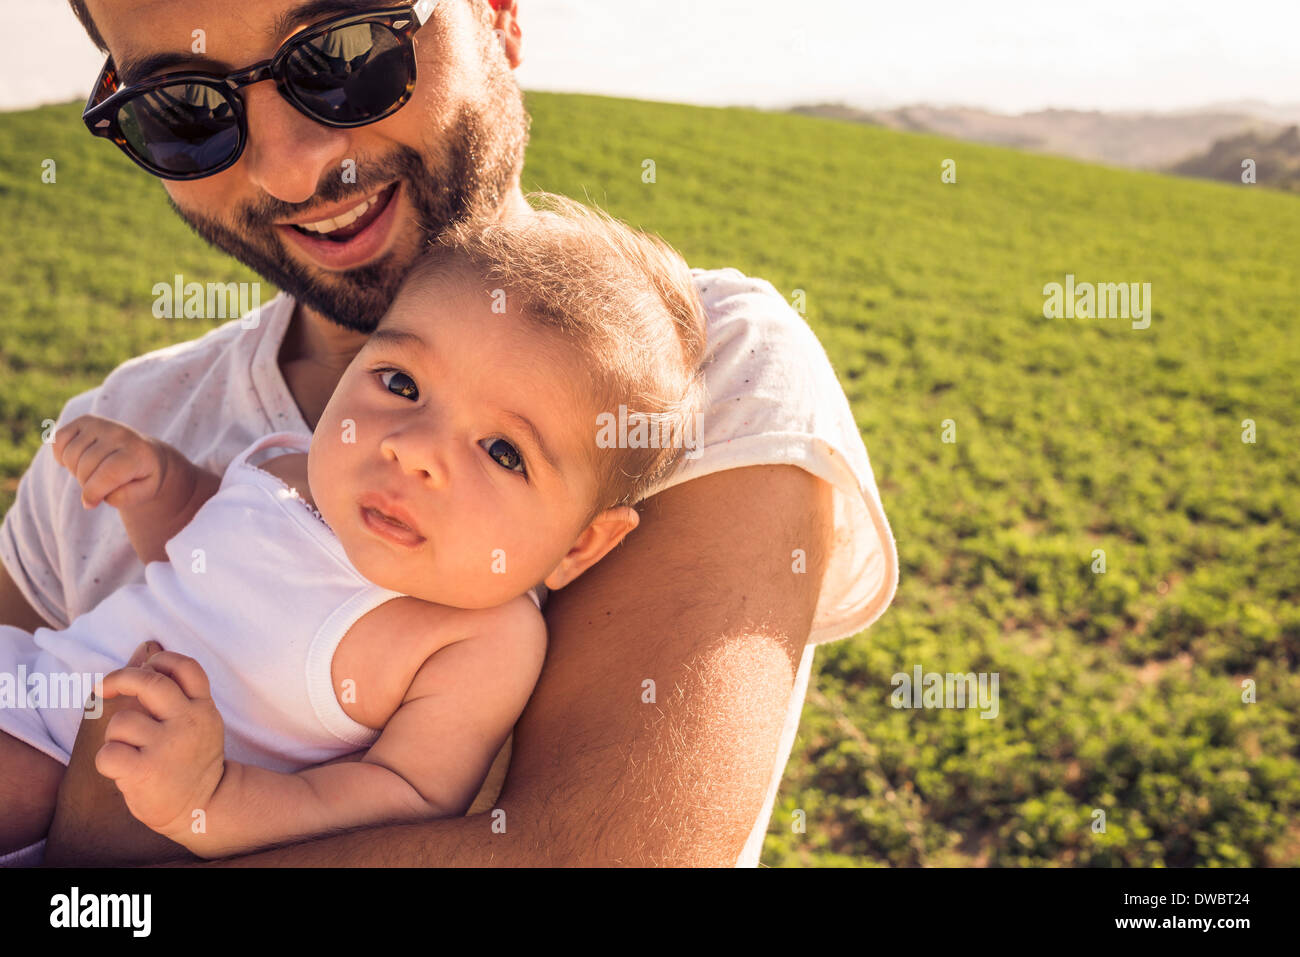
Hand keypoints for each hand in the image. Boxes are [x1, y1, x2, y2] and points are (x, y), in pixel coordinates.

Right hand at [52, 414, 170, 509]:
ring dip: (75, 470)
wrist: (148, 455)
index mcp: (138, 453)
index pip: (106, 475)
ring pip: (70, 455)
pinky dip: (61, 455)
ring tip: (93, 472)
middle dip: (86, 484)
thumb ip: (124, 497)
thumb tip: (93, 496)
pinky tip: (78, 460)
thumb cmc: (143, 477)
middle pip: (85, 467)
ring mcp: (102, 424)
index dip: (93, 494)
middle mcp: (120, 434)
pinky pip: (58, 440)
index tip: (91, 504)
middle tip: (99, 486)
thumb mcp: (145, 493)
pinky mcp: (86, 420)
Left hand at [95, 650, 226, 842]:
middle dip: (121, 678)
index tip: (143, 664)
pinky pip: (108, 753)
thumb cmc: (191, 760)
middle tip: (105, 687)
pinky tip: (122, 770)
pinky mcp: (146, 770)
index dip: (160, 659)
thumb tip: (147, 646)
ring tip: (129, 751)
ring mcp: (168, 746)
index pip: (185, 668)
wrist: (204, 806)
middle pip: (150, 682)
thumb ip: (175, 689)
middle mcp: (188, 722)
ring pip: (121, 722)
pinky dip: (108, 761)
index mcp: (202, 708)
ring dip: (115, 736)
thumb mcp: (196, 721)